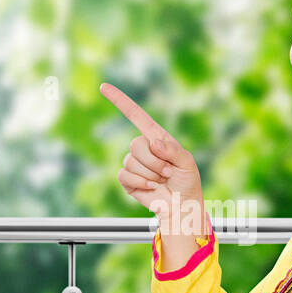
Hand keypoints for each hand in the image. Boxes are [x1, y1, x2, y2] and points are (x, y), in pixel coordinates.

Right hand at [100, 81, 204, 233]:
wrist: (180, 205)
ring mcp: (133, 163)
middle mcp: (143, 148)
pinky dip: (141, 183)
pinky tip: (152, 187)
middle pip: (136, 145)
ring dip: (151, 174)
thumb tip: (153, 144)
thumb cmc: (186, 181)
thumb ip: (173, 150)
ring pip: (132, 162)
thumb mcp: (187, 162)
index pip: (135, 115)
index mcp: (156, 137)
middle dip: (155, 162)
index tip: (103, 87)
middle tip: (168, 172)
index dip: (120, 100)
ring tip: (162, 180)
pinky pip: (125, 175)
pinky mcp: (127, 179)